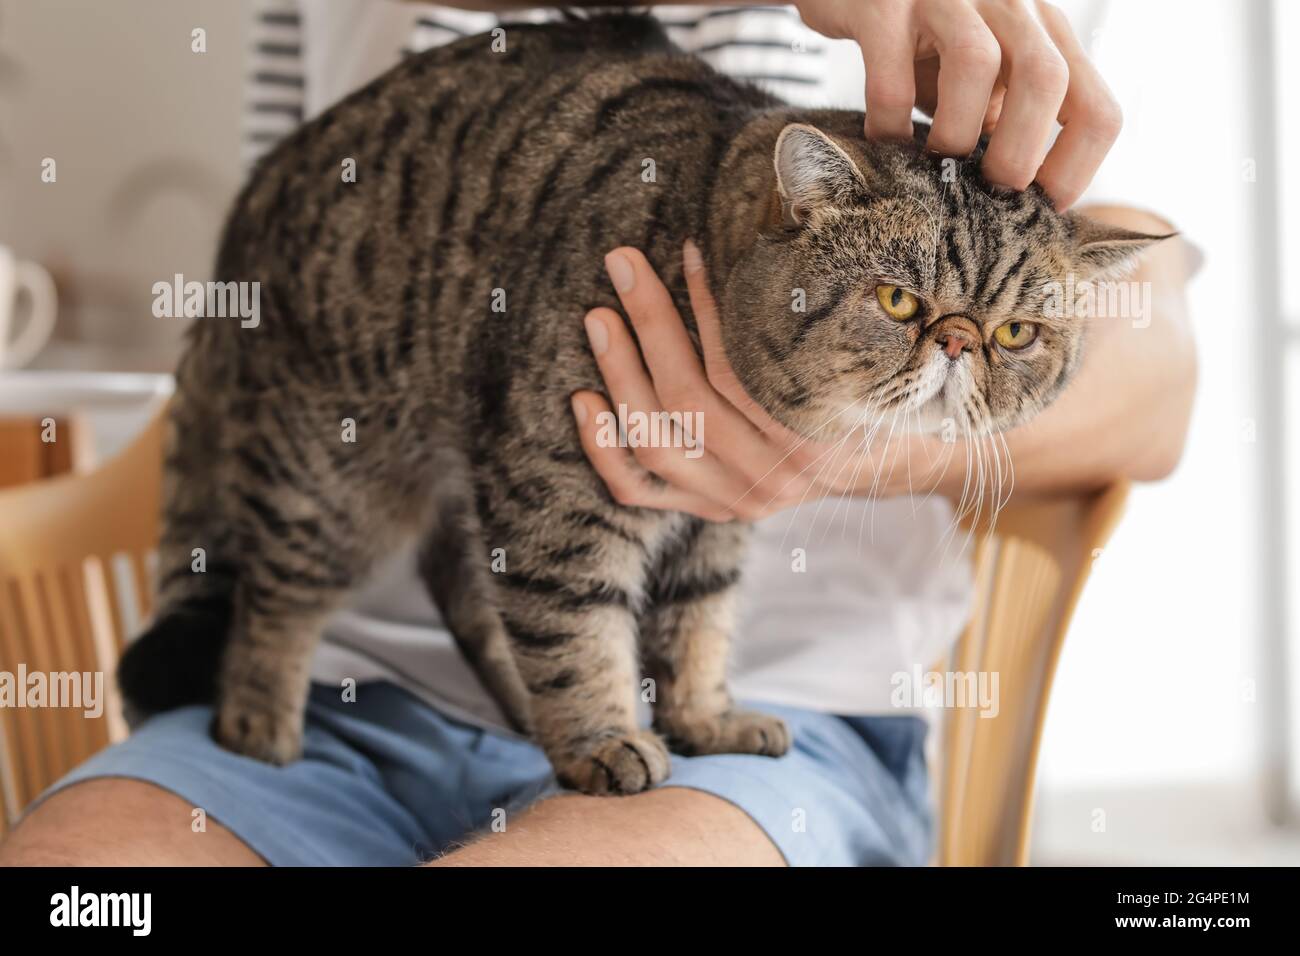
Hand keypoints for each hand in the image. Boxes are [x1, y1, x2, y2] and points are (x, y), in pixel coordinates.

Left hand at [571, 243, 909, 521]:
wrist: (897, 466)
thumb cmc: (882, 395)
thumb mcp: (876, 361)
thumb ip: (830, 323)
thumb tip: (787, 231)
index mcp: (815, 442)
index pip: (741, 371)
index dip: (705, 309)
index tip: (685, 252)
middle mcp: (770, 481)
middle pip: (689, 403)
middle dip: (650, 326)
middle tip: (622, 266)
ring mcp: (733, 502)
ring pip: (655, 444)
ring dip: (620, 377)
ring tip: (599, 319)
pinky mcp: (706, 510)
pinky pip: (638, 491)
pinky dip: (603, 449)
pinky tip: (583, 402)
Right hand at [793, 0, 1121, 208]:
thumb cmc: (920, 41)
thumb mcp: (979, 74)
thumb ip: (1004, 117)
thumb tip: (1017, 193)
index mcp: (1042, 31)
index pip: (1095, 106)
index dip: (1077, 168)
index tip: (1040, 207)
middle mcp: (1005, 4)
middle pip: (1045, 79)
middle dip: (1018, 155)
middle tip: (986, 195)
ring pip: (975, 62)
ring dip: (955, 133)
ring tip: (933, 163)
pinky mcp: (883, 4)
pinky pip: (893, 74)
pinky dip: (890, 122)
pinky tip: (885, 140)